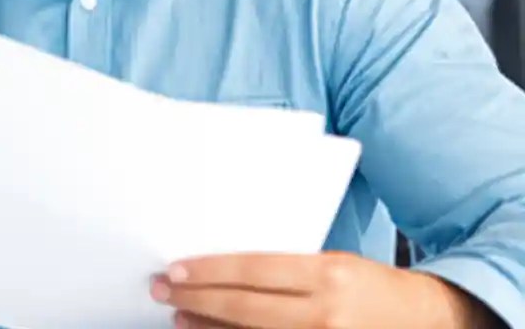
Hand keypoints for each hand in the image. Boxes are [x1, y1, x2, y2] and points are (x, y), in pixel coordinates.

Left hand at [150, 251, 498, 328]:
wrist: (421, 318)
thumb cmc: (367, 283)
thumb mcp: (330, 261)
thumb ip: (283, 266)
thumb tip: (222, 266)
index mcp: (327, 273)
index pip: (253, 270)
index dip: (209, 272)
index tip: (175, 270)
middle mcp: (325, 312)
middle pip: (245, 307)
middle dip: (197, 299)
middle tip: (162, 290)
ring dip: (208, 326)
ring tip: (178, 316)